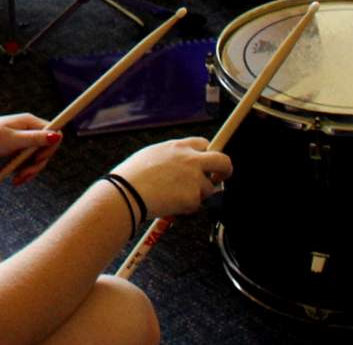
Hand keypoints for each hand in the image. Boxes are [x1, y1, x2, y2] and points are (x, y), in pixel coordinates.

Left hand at [0, 114, 61, 185]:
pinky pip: (25, 161)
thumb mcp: (12, 140)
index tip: (36, 160)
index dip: (49, 149)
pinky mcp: (14, 148)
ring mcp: (21, 138)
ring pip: (35, 157)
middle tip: (24, 175)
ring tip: (17, 180)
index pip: (54, 133)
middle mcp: (28, 129)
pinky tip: (14, 178)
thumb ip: (35, 139)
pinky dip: (22, 170)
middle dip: (37, 165)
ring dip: (29, 170)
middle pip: (45, 149)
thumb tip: (57, 135)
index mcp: (29, 122)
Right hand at [112, 136, 231, 219]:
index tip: (209, 162)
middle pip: (222, 160)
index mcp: (178, 146)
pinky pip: (196, 204)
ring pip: (208, 188)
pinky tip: (169, 204)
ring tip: (173, 197)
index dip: (208, 154)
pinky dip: (186, 207)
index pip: (204, 143)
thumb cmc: (132, 176)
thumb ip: (171, 158)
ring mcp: (194, 178)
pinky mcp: (193, 197)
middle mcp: (190, 159)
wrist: (127, 193)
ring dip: (197, 195)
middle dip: (226, 170)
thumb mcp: (151, 155)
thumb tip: (181, 166)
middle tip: (221, 178)